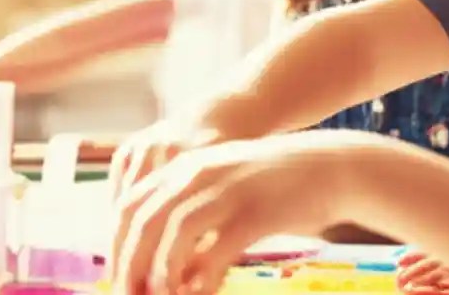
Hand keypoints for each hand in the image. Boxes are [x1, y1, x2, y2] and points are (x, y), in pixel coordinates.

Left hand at [111, 130, 378, 294]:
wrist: (330, 167)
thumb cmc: (277, 186)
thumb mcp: (227, 194)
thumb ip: (195, 223)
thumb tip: (175, 270)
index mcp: (188, 167)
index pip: (131, 206)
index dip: (117, 245)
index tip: (119, 279)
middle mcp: (200, 174)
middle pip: (144, 222)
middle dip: (131, 266)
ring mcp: (228, 191)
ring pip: (173, 236)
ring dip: (161, 275)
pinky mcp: (255, 213)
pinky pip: (216, 253)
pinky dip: (203, 280)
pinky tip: (203, 294)